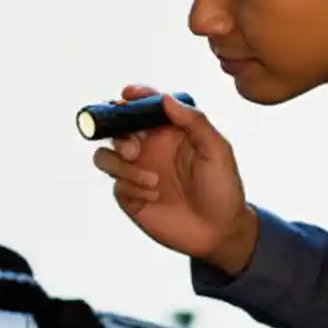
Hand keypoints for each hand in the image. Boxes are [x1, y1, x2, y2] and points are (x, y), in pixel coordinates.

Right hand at [92, 84, 259, 274]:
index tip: (127, 96)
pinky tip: (155, 197)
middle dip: (117, 133)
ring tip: (152, 181)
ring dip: (120, 164)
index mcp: (169, 132)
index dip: (133, 97)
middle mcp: (149, 148)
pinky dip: (132, 188)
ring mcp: (137, 172)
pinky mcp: (131, 197)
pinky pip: (116, 184)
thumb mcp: (217, 150)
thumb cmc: (223, 188)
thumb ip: (194, 121)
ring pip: (105, 156)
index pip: (144, 106)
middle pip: (115, 128)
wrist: (219, 232)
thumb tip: (166, 98)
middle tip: (133, 149)